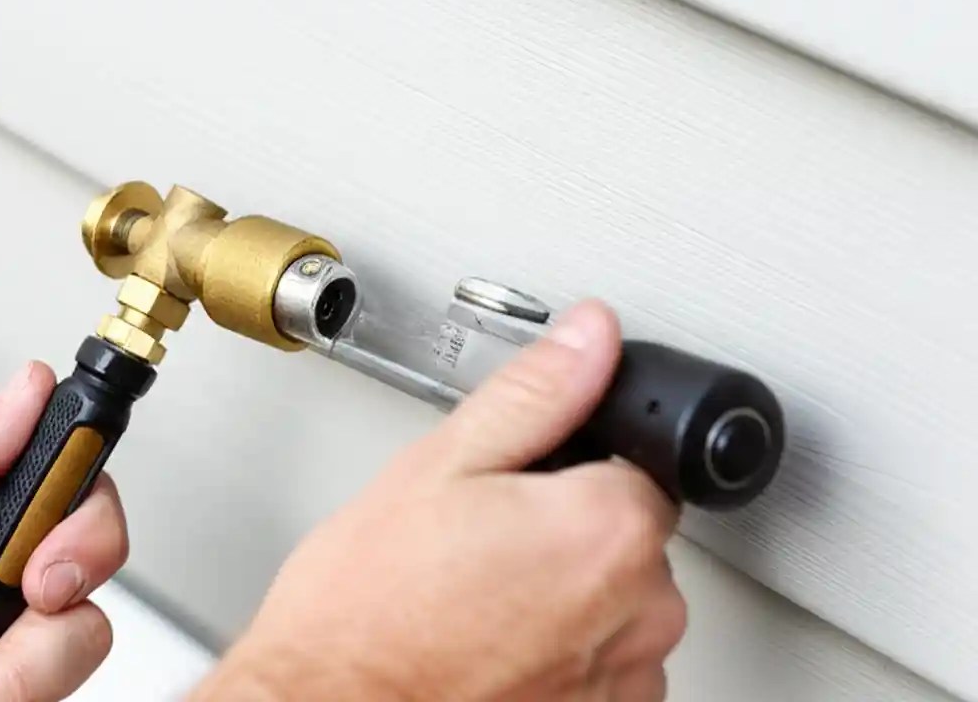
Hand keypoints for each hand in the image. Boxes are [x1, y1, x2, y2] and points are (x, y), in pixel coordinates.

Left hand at [0, 363, 129, 700]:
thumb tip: (28, 386)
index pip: (62, 467)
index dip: (81, 477)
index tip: (64, 507)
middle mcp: (0, 567)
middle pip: (96, 543)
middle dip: (62, 574)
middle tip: (22, 593)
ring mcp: (13, 633)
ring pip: (86, 627)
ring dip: (14, 663)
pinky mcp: (23, 685)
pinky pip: (68, 683)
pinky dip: (6, 695)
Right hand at [190, 300, 686, 700]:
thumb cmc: (365, 613)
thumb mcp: (438, 466)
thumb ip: (533, 393)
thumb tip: (590, 336)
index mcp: (606, 528)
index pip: (638, 463)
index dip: (568, 468)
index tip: (515, 490)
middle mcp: (637, 611)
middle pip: (628, 537)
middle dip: (567, 532)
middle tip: (479, 545)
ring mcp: (622, 681)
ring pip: (617, 605)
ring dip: (568, 599)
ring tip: (478, 600)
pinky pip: (604, 668)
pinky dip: (562, 655)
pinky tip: (494, 646)